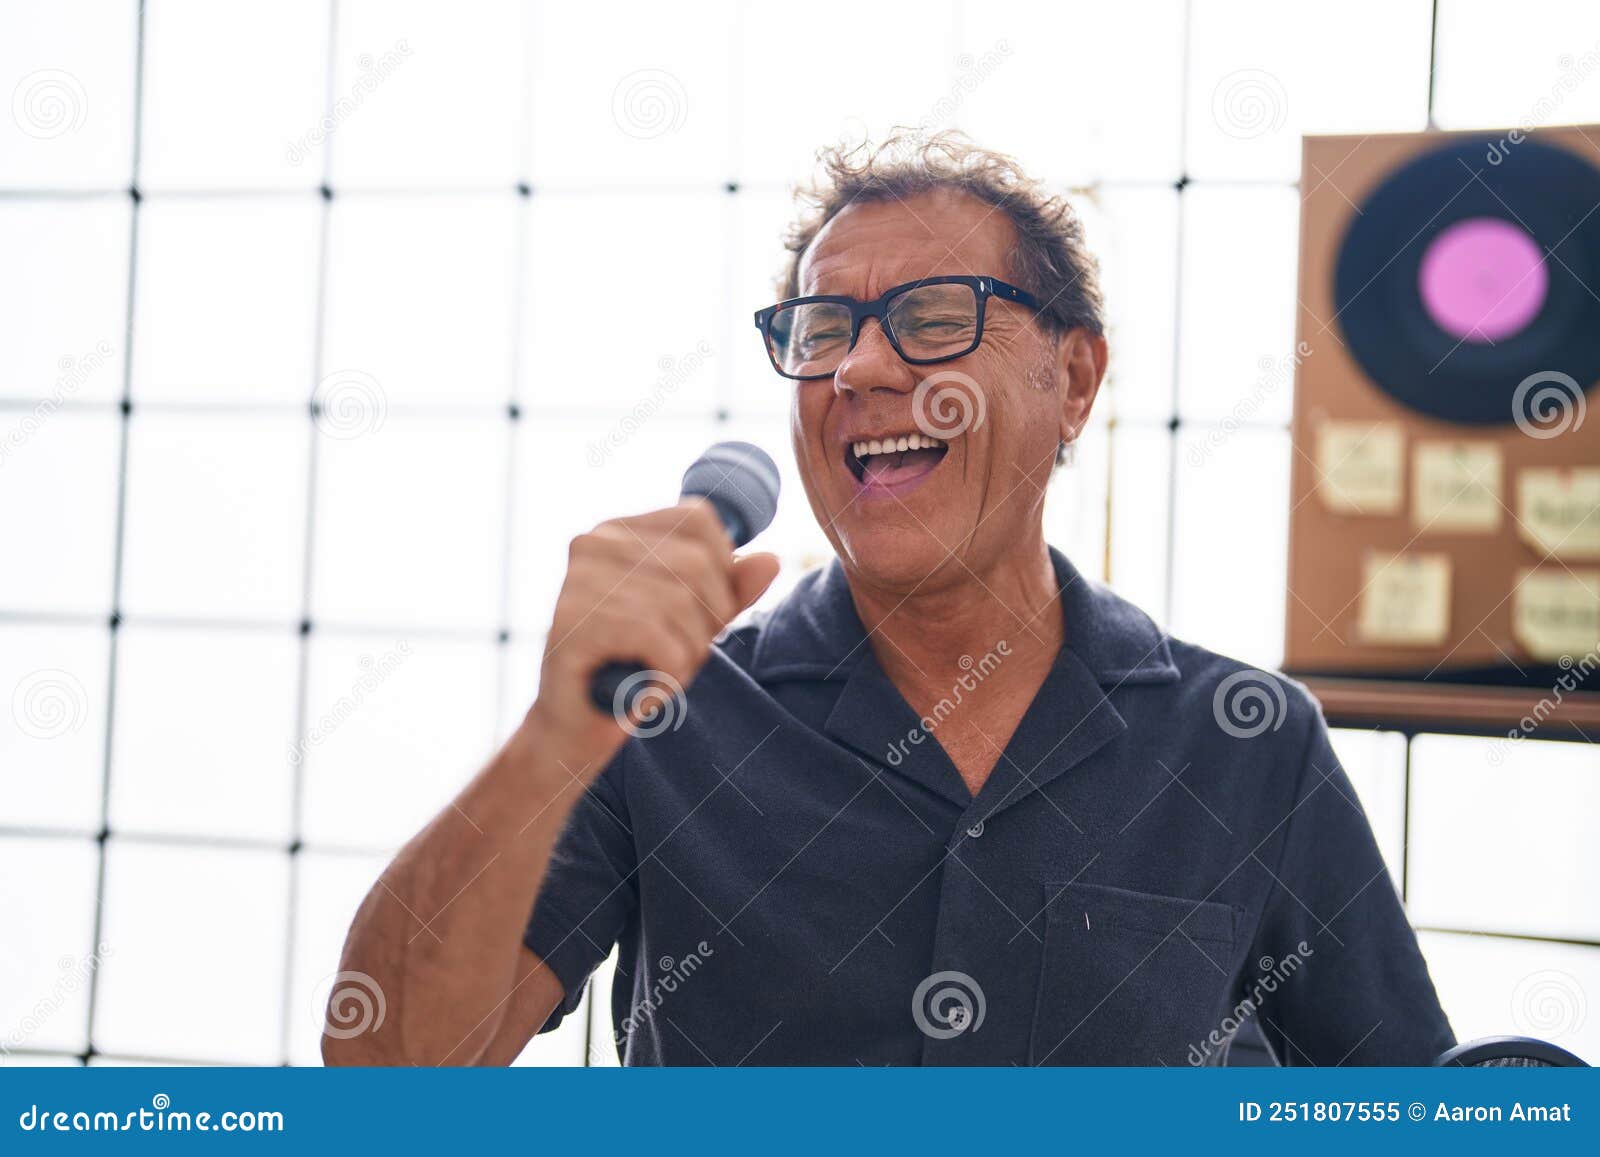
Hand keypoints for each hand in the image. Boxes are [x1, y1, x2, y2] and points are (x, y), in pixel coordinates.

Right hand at [524, 498, 779, 774]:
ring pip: (681, 605)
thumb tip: (771, 561)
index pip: (698, 518)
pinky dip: (667, 674)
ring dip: (686, 654)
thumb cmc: (638, 666)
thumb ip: (733, 590)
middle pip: (697, 563)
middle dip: (708, 621)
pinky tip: (643, 686)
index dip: (722, 570)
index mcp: (619, 529)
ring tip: (656, 671)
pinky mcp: (576, 622)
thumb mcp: (697, 623)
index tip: (702, 614)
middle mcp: (595, 542)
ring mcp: (580, 579)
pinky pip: (659, 640)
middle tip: (677, 655)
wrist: (580, 727)